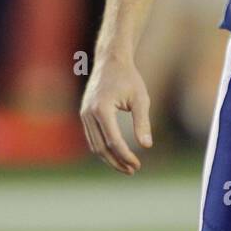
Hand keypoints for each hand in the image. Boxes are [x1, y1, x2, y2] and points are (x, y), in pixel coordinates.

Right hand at [80, 55, 152, 174]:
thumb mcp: (140, 98)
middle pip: (101, 147)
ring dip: (110, 159)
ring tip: (127, 166)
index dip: (125, 155)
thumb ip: (142, 122)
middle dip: (117, 162)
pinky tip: (117, 155)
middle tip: (133, 170)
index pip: (113, 141)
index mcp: (102, 108)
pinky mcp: (85, 115)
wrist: (111, 61)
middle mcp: (89, 113)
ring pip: (94, 145)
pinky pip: (92, 138)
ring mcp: (84, 115)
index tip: (138, 164)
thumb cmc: (129, 78)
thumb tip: (147, 146)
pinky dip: (104, 149)